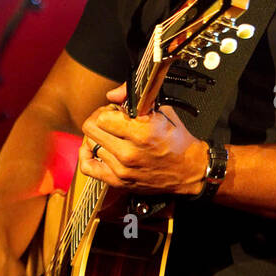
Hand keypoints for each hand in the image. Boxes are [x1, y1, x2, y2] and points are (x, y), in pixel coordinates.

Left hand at [78, 83, 207, 195]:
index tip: (116, 112)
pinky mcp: (118, 181)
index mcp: (141, 132)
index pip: (103, 116)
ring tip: (111, 136)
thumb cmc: (177, 141)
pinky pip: (88, 167)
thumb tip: (112, 94)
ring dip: (98, 137)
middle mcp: (129, 152)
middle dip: (99, 120)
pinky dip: (86, 156)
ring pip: (90, 144)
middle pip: (91, 129)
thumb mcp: (161, 111)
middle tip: (111, 121)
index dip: (108, 110)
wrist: (189, 170)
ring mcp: (122, 169)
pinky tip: (95, 150)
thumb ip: (133, 97)